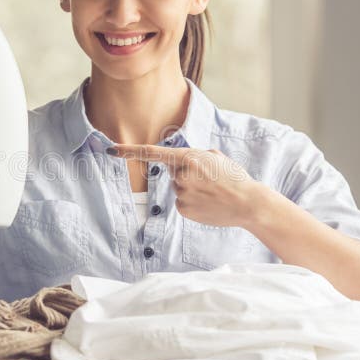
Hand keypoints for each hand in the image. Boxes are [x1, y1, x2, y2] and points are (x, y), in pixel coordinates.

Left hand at [108, 145, 260, 227]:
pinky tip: (208, 203)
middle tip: (209, 179)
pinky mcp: (183, 210)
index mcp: (188, 158)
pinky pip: (181, 203)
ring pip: (177, 188)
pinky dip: (192, 202)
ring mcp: (181, 194)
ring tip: (212, 191)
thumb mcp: (214, 157)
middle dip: (186, 174)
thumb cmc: (233, 177)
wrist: (248, 202)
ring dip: (191, 188)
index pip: (152, 153)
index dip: (129, 151)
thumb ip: (192, 156)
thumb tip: (177, 164)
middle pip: (172, 172)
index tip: (111, 149)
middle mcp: (181, 175)